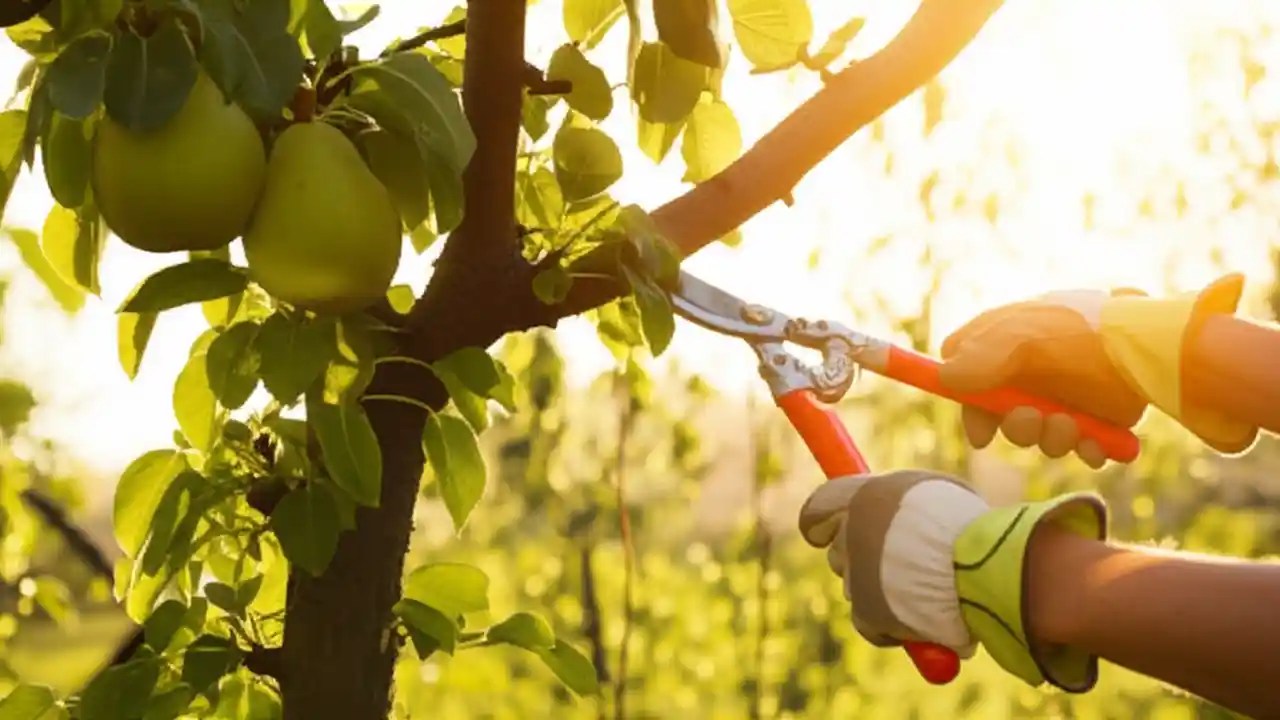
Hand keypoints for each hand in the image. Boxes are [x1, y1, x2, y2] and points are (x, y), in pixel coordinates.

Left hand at [798, 469, 1108, 691]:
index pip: (818, 507)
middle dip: (861, 557)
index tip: (828, 531)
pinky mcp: (868, 612)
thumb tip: (879, 511)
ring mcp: (857, 572)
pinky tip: (925, 618)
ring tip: (929, 587)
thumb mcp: (938, 495)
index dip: (824, 521)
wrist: (994, 567)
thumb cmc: (975, 529)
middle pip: (837, 551)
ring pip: (856, 587)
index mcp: (867, 493)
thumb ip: (900, 504)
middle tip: (899, 563)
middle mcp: (852, 530)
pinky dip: (893, 626)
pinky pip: (870, 623)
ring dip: (883, 590)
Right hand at [938, 274, 1250, 465]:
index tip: (980, 432)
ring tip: (1073, 425)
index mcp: (1007, 347)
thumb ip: (975, 359)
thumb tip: (945, 379)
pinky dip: (1085, 449)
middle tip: (1034, 420)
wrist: (1147, 346)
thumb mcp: (1017, 338)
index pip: (969, 380)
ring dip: (1052, 439)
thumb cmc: (1076, 332)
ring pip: (1041, 438)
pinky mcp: (1098, 417)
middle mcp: (1033, 374)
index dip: (970, 408)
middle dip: (1017, 428)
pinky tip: (1095, 440)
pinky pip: (1080, 448)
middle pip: (1003, 418)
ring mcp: (1066, 397)